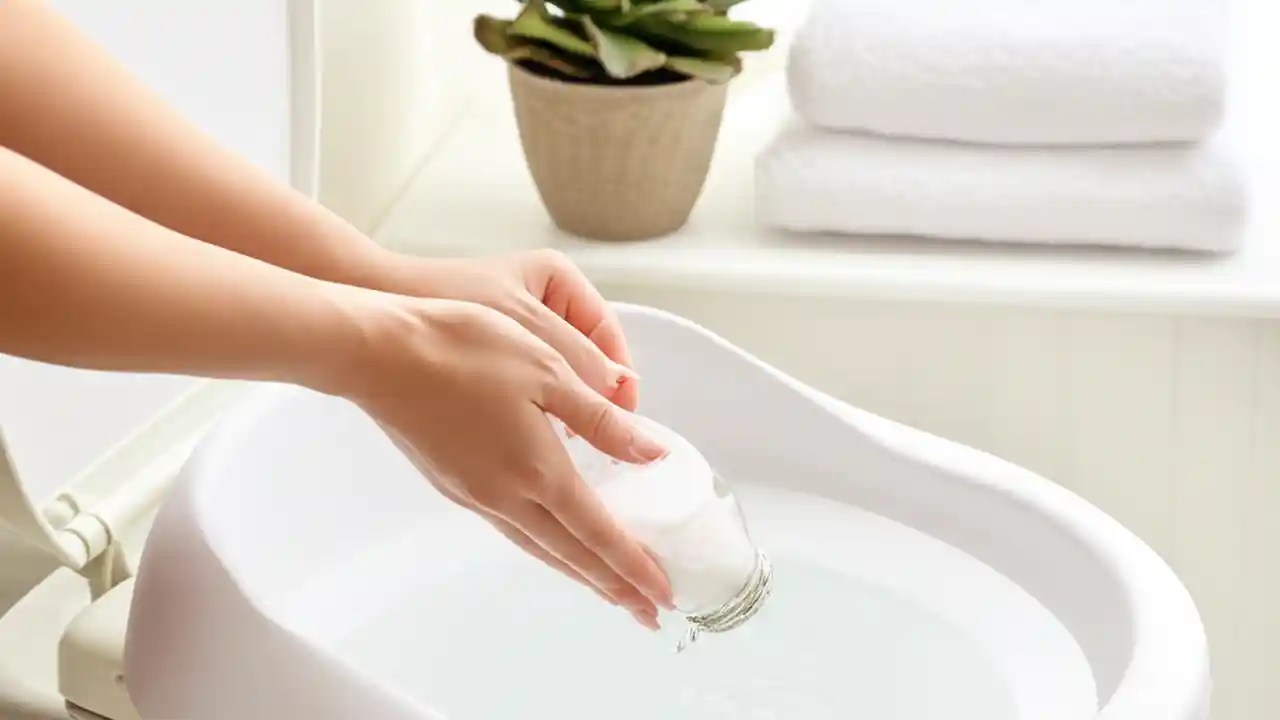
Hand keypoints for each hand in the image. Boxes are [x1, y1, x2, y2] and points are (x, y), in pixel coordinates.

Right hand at [326, 289, 672, 628]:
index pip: (598, 534)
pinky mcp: (454, 484)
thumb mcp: (549, 368)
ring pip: (539, 548)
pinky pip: (512, 530)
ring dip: (578, 572)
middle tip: (647, 614)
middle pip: (571, 555)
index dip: (634, 568)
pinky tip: (551, 541)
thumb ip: (602, 418)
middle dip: (613, 587)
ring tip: (607, 589)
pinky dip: (544, 547)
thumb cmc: (462, 349)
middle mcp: (506, 495)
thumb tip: (650, 451)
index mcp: (537, 470)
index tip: (662, 595)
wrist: (379, 354)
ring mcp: (475, 495)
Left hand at [382, 249, 639, 410]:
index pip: (608, 334)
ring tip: (562, 436)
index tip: (622, 416)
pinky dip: (536, 404)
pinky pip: (531, 381)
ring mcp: (518, 325)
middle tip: (596, 434)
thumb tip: (621, 390)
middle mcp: (543, 299)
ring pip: (562, 374)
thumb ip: (577, 360)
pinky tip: (528, 429)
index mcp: (558, 277)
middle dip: (592, 396)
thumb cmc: (443, 302)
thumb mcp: (522, 330)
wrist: (375, 310)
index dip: (619, 379)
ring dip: (565, 405)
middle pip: (589, 358)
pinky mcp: (494, 348)